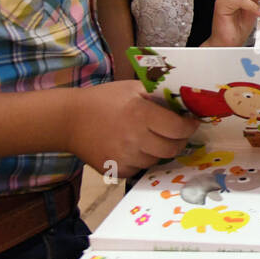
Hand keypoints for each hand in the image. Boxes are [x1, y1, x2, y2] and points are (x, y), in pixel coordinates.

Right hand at [66, 81, 198, 177]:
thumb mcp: (132, 88)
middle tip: (176, 133)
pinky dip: (141, 160)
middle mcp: (134, 138)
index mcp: (141, 114)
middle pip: (172, 149)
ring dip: (159, 150)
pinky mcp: (115, 170)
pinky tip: (132, 147)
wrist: (69, 120)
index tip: (190, 123)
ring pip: (156, 160)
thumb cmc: (104, 100)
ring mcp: (124, 157)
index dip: (189, 127)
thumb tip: (185, 102)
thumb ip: (158, 94)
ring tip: (149, 137)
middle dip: (179, 141)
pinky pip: (139, 169)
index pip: (178, 128)